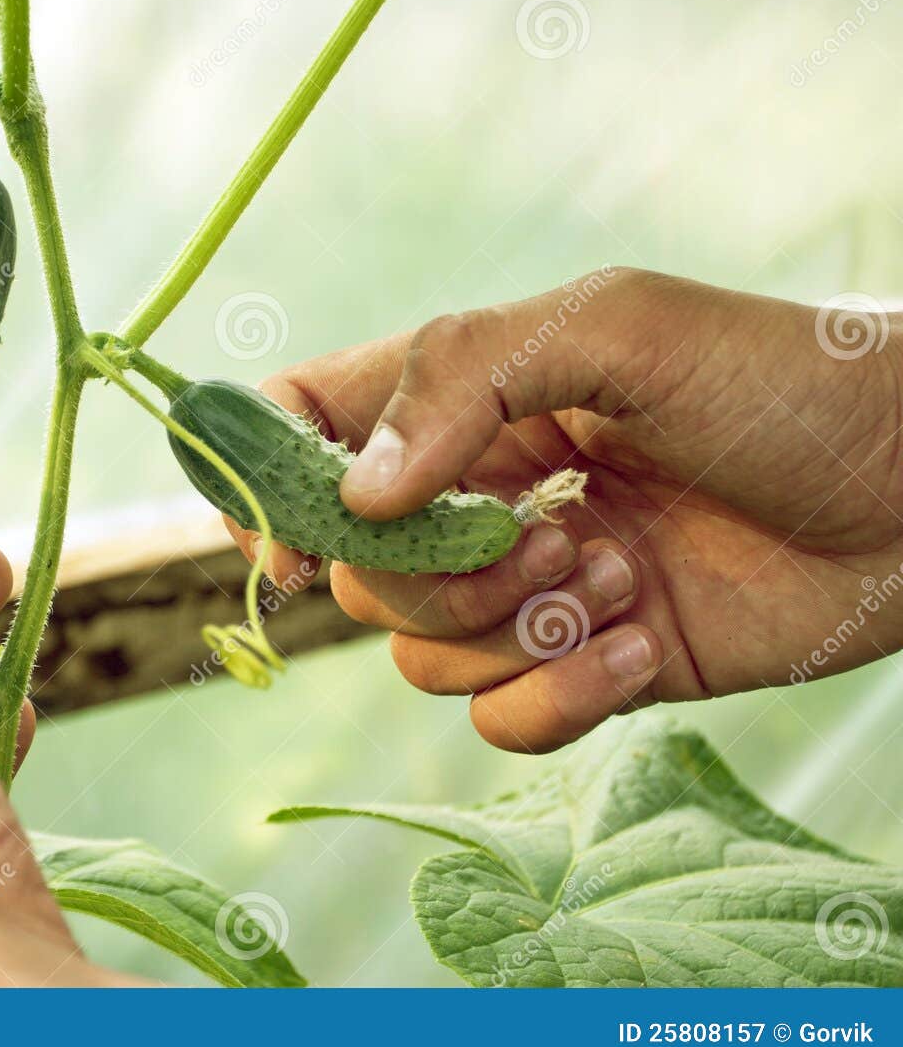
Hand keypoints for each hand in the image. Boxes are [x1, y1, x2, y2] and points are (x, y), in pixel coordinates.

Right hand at [232, 268, 902, 751]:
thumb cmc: (779, 378)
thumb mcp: (612, 327)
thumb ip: (462, 379)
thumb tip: (357, 497)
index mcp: (464, 398)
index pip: (306, 429)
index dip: (267, 482)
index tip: (295, 538)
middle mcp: (479, 496)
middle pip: (360, 572)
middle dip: (440, 577)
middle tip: (549, 537)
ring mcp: (531, 587)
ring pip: (422, 654)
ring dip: (510, 631)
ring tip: (616, 577)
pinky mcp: (588, 666)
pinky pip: (499, 719)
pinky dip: (555, 699)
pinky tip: (637, 648)